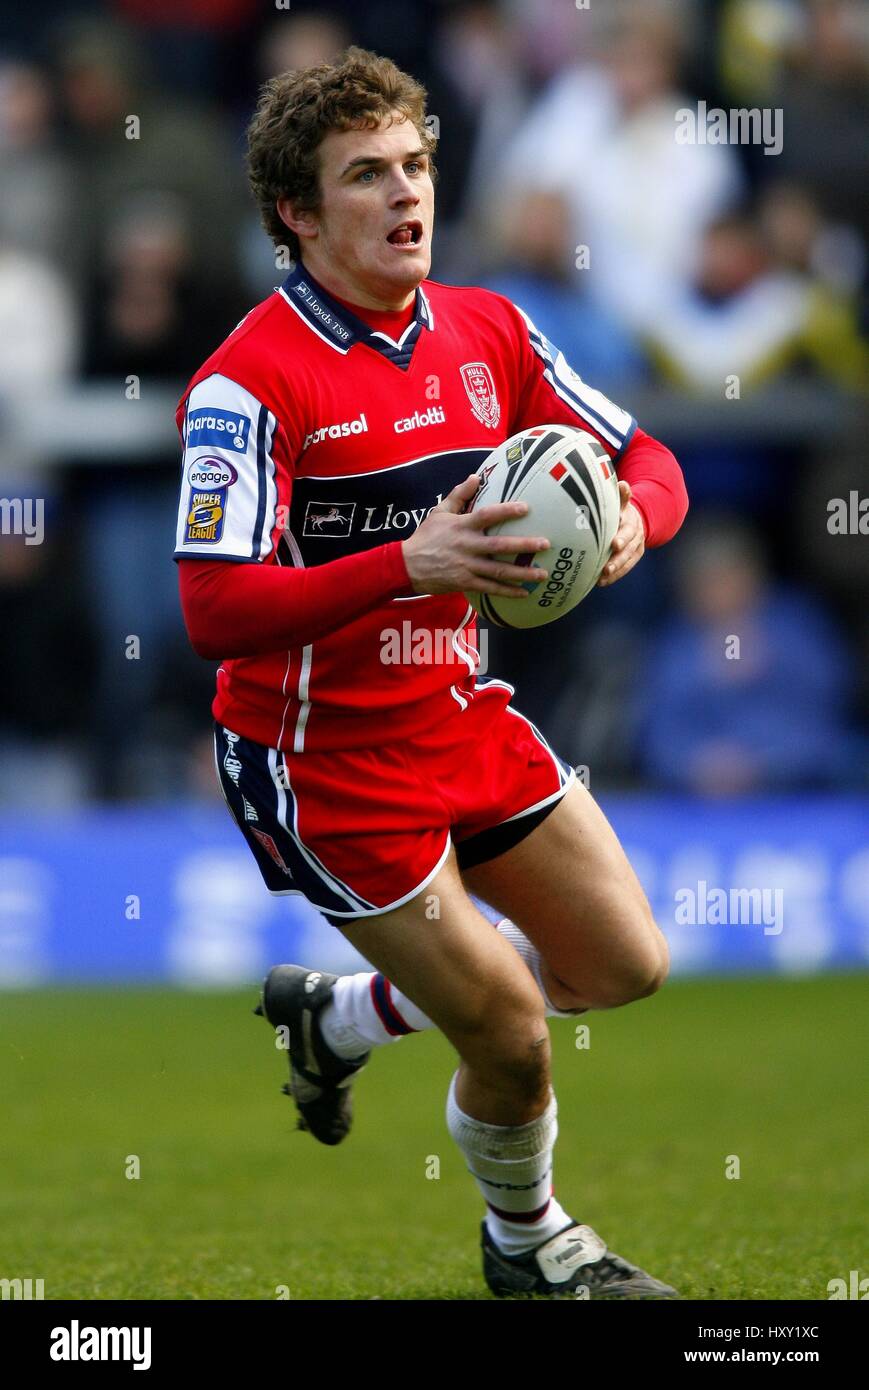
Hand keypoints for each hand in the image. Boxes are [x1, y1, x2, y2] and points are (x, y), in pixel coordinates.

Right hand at [401, 474, 550, 597]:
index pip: (487, 515)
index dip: (506, 511)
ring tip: (542, 574)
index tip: (526, 508)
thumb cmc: (426, 537)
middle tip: (545, 544)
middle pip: (499, 545)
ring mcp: (466, 566)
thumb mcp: (439, 512)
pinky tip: (524, 593)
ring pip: (498, 570)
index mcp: (462, 526)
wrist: (407, 566)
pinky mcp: (465, 582)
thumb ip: (459, 495)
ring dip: (522, 573)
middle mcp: (466, 546)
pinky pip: (490, 588)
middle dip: (524, 545)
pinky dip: (507, 591)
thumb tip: (476, 476)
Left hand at [597, 480, 644, 586]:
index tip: (613, 545)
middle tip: (607, 567)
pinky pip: (625, 567)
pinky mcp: (635, 555)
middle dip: (618, 558)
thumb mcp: (621, 500)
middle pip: (628, 548)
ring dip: (615, 569)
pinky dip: (614, 575)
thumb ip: (622, 495)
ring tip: (602, 577)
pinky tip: (601, 582)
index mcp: (630, 519)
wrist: (637, 516)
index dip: (622, 537)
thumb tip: (622, 484)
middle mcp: (635, 533)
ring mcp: (636, 546)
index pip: (627, 528)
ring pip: (627, 559)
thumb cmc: (620, 508)